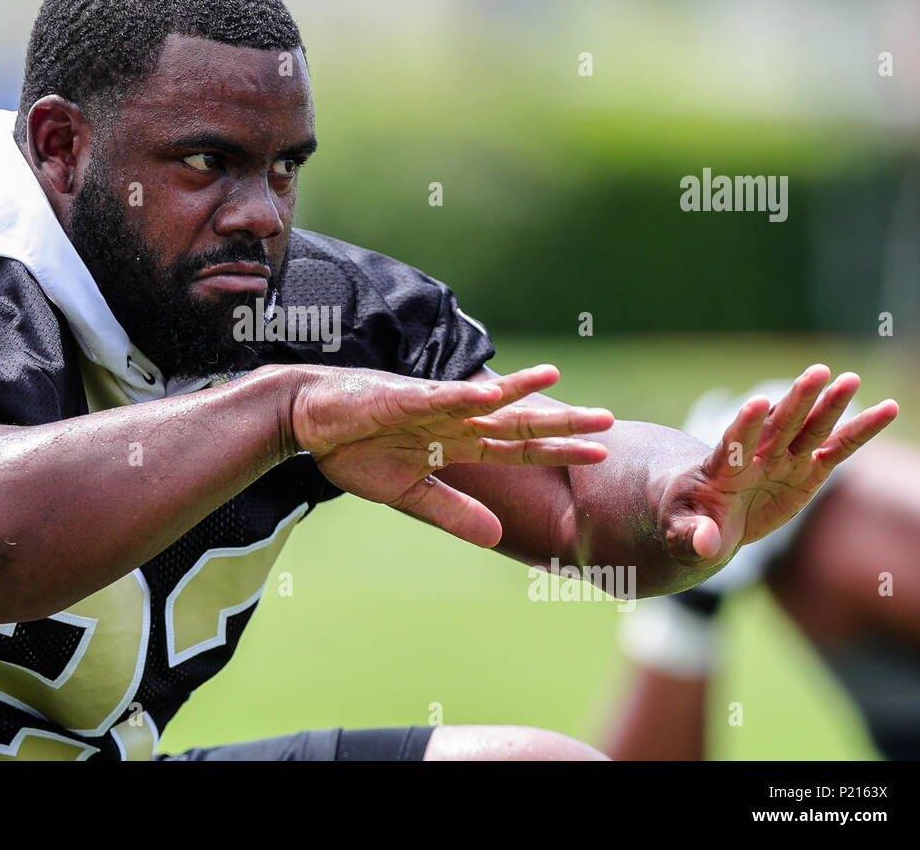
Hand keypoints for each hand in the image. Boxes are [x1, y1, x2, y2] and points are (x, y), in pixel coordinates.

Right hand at [289, 364, 613, 547]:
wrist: (310, 419)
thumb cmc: (354, 449)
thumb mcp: (407, 494)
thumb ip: (453, 512)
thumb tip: (498, 538)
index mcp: (457, 443)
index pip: (518, 448)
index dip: (559, 450)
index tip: (600, 454)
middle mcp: (454, 420)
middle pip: (516, 423)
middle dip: (561, 423)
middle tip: (609, 422)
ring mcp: (431, 406)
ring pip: (484, 400)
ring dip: (521, 393)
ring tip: (556, 380)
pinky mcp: (401, 398)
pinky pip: (437, 398)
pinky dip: (463, 396)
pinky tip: (491, 393)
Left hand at [656, 364, 897, 563]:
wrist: (705, 516)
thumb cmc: (686, 521)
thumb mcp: (681, 533)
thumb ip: (692, 535)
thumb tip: (706, 544)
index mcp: (720, 469)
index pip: (733, 443)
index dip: (744, 425)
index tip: (756, 402)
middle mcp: (755, 456)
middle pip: (778, 425)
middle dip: (796, 401)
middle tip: (817, 372)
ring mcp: (783, 460)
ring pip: (809, 429)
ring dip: (829, 405)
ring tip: (851, 379)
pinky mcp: (806, 470)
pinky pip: (837, 449)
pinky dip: (860, 431)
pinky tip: (887, 409)